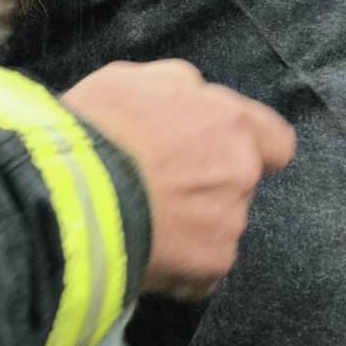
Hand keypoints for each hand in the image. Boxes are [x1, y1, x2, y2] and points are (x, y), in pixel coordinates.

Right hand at [62, 60, 295, 298]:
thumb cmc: (96, 128)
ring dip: (192, 223)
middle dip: (209, 182)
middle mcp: (240, 170)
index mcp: (227, 120)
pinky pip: (202, 266)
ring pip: (219, 223)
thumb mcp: (129, 79)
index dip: (252, 147)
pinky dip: (180, 263)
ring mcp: (229, 221)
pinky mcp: (211, 264)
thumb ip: (176, 86)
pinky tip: (142, 249)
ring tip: (141, 219)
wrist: (70, 193)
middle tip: (160, 185)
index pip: (275, 140)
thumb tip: (192, 96)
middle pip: (240, 180)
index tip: (218, 153)